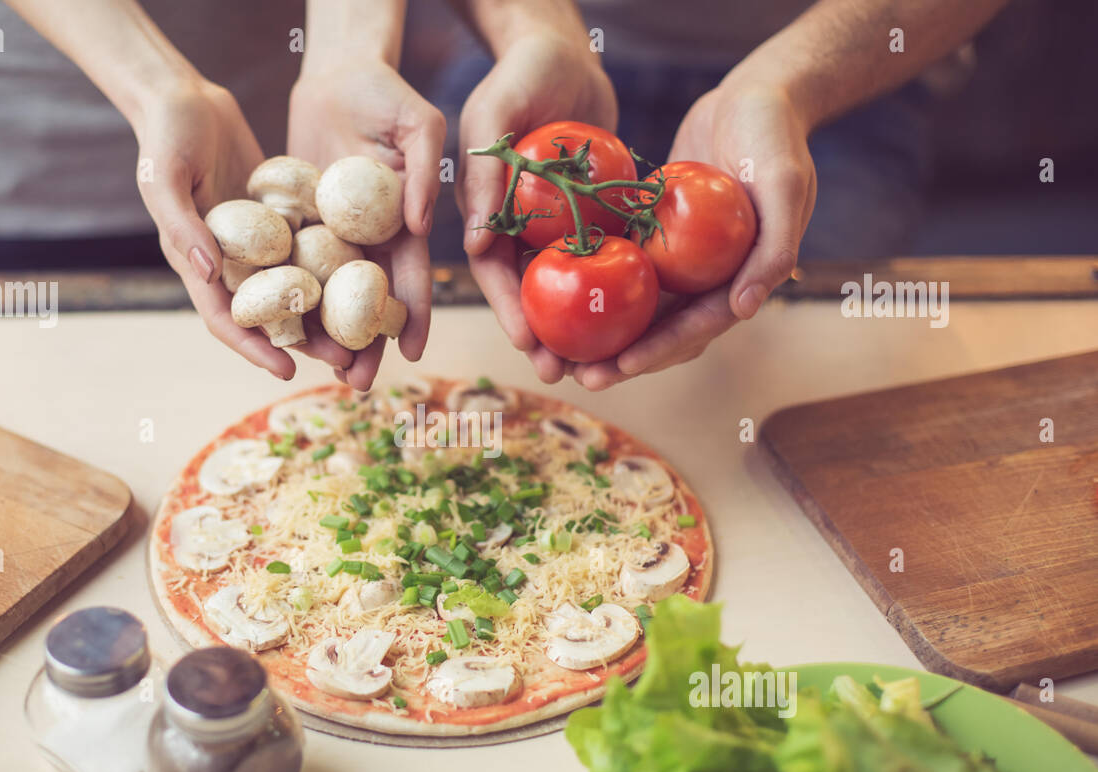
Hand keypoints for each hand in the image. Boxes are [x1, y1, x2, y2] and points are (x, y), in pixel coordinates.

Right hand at [134, 79, 350, 379]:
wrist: (183, 96)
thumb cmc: (164, 136)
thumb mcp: (164, 179)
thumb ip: (183, 227)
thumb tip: (210, 273)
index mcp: (196, 263)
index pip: (226, 319)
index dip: (254, 348)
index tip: (286, 372)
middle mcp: (228, 261)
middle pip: (270, 314)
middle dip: (305, 341)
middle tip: (345, 359)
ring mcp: (256, 242)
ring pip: (296, 287)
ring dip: (328, 311)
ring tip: (367, 333)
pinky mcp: (279, 218)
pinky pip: (310, 248)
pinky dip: (335, 266)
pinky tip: (369, 277)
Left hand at [289, 59, 445, 391]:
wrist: (337, 76)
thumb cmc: (388, 93)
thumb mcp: (420, 125)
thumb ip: (424, 172)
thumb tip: (420, 227)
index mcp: (404, 225)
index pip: (412, 279)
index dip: (414, 317)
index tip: (412, 353)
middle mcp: (370, 240)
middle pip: (367, 302)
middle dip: (365, 345)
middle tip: (358, 383)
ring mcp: (333, 236)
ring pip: (328, 295)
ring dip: (325, 335)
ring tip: (319, 371)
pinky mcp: (299, 224)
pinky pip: (292, 266)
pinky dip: (288, 297)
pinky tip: (278, 329)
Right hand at [457, 31, 615, 383]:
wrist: (567, 51)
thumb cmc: (521, 75)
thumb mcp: (494, 115)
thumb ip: (481, 174)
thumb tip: (476, 244)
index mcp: (487, 213)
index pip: (495, 274)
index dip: (510, 314)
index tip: (530, 347)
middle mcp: (520, 226)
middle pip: (533, 292)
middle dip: (547, 337)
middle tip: (567, 373)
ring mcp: (556, 222)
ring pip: (570, 284)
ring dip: (584, 324)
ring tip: (605, 360)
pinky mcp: (591, 211)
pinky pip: (605, 253)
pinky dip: (618, 282)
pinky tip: (642, 313)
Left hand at [571, 83, 816, 389]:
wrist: (755, 96)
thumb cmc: (775, 136)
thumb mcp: (785, 185)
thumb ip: (774, 248)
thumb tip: (744, 311)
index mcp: (741, 279)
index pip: (697, 328)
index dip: (660, 350)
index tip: (622, 366)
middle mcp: (708, 278)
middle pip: (662, 330)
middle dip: (623, 359)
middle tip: (581, 376)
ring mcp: (680, 259)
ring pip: (636, 307)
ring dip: (603, 333)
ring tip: (561, 352)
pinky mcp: (655, 235)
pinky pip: (621, 265)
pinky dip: (593, 281)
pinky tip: (554, 290)